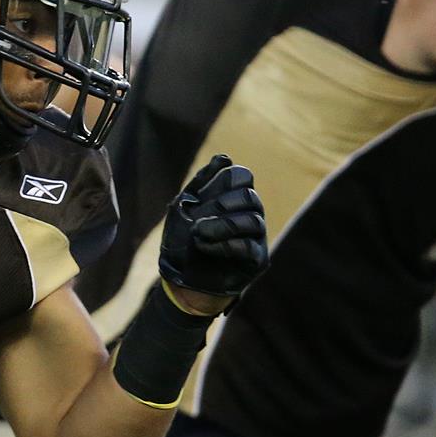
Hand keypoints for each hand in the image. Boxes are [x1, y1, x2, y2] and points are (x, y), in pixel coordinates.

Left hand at [158, 154, 267, 310]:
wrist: (180, 279)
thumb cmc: (181, 241)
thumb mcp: (183, 207)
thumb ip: (201, 182)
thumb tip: (225, 157)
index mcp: (233, 198)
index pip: (243, 176)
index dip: (225, 180)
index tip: (201, 196)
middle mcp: (250, 214)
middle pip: (250, 196)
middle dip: (222, 204)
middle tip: (198, 220)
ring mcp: (256, 237)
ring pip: (253, 220)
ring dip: (222, 226)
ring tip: (198, 234)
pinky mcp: (256, 260)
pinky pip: (249, 246)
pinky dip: (225, 244)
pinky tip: (205, 246)